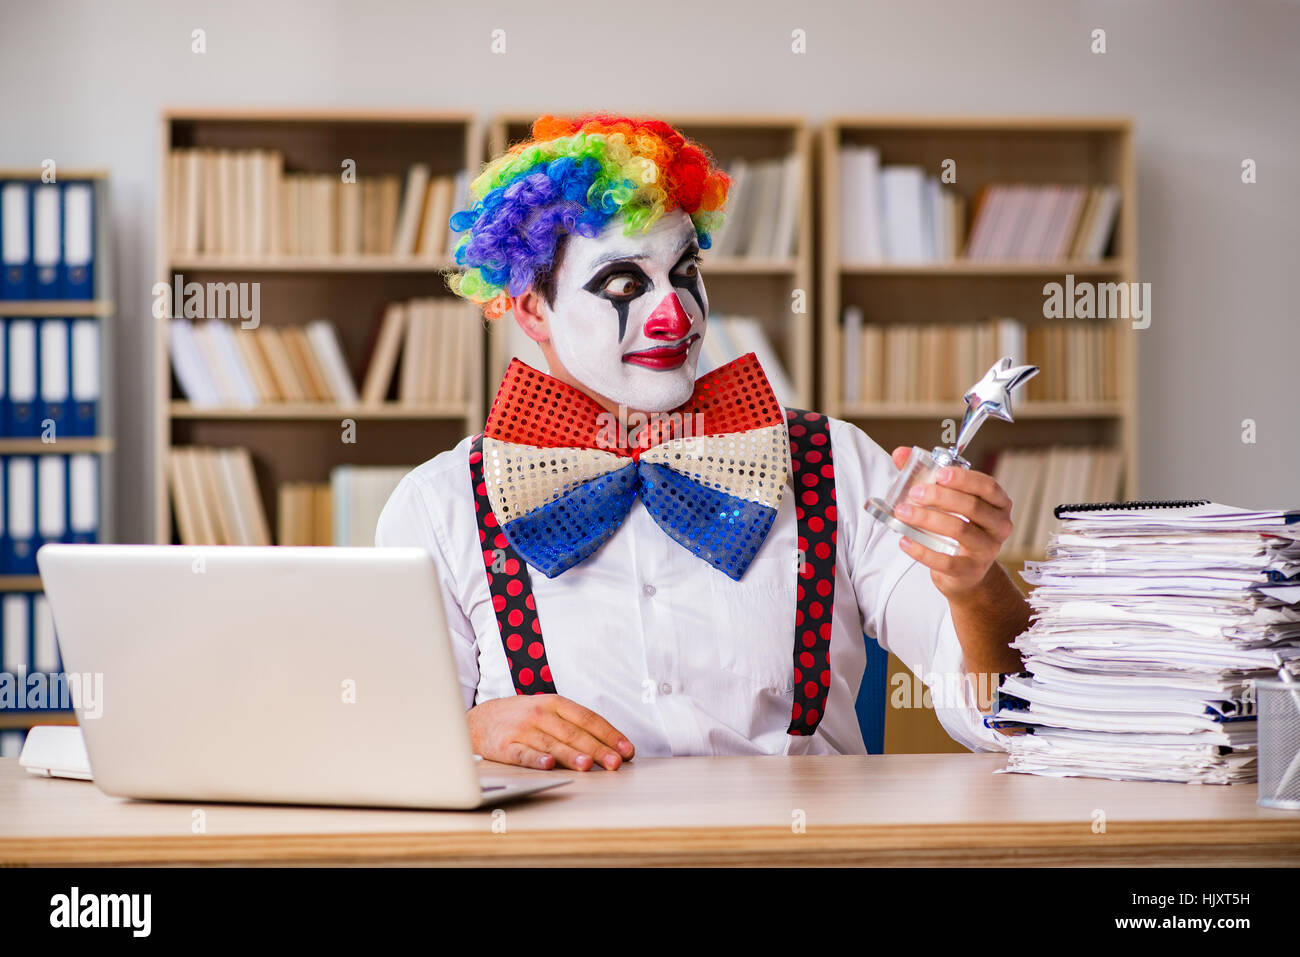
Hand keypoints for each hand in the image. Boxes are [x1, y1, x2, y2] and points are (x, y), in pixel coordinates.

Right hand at [467, 694, 634, 771]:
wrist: (479, 721)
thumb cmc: (521, 718)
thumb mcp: (547, 711)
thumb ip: (574, 725)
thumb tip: (608, 745)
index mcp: (555, 703)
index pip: (588, 718)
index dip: (609, 734)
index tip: (627, 750)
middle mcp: (540, 714)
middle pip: (574, 733)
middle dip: (598, 749)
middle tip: (615, 763)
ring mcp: (523, 730)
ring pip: (552, 744)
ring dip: (571, 755)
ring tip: (588, 765)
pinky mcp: (506, 746)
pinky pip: (524, 754)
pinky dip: (537, 760)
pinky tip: (548, 766)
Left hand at [884, 446, 1013, 600]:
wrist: (966, 573)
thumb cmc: (959, 527)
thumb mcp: (948, 501)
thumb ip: (926, 475)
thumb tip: (901, 453)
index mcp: (998, 503)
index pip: (987, 486)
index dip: (963, 478)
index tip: (938, 474)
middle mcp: (999, 526)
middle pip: (972, 506)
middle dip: (940, 497)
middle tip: (913, 493)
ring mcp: (987, 550)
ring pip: (959, 530)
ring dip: (927, 519)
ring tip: (902, 513)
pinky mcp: (970, 571)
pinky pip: (946, 560)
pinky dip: (922, 550)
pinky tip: (904, 540)